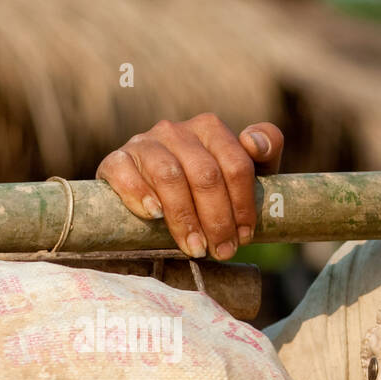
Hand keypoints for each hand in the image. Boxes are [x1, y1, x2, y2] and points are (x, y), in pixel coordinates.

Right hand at [95, 114, 283, 259]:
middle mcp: (176, 130)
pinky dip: (139, 194)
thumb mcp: (242, 171)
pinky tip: (153, 215)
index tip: (244, 237)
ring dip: (184, 218)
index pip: (235, 164)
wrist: (149, 194)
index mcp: (210, 128)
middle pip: (205, 174)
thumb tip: (255, 144)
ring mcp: (144, 143)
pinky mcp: (116, 160)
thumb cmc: (204, 188)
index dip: (243, 205)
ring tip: (194, 249)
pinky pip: (125, 173)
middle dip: (217, 219)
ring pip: (169, 176)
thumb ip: (264, 153)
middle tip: (221, 251)